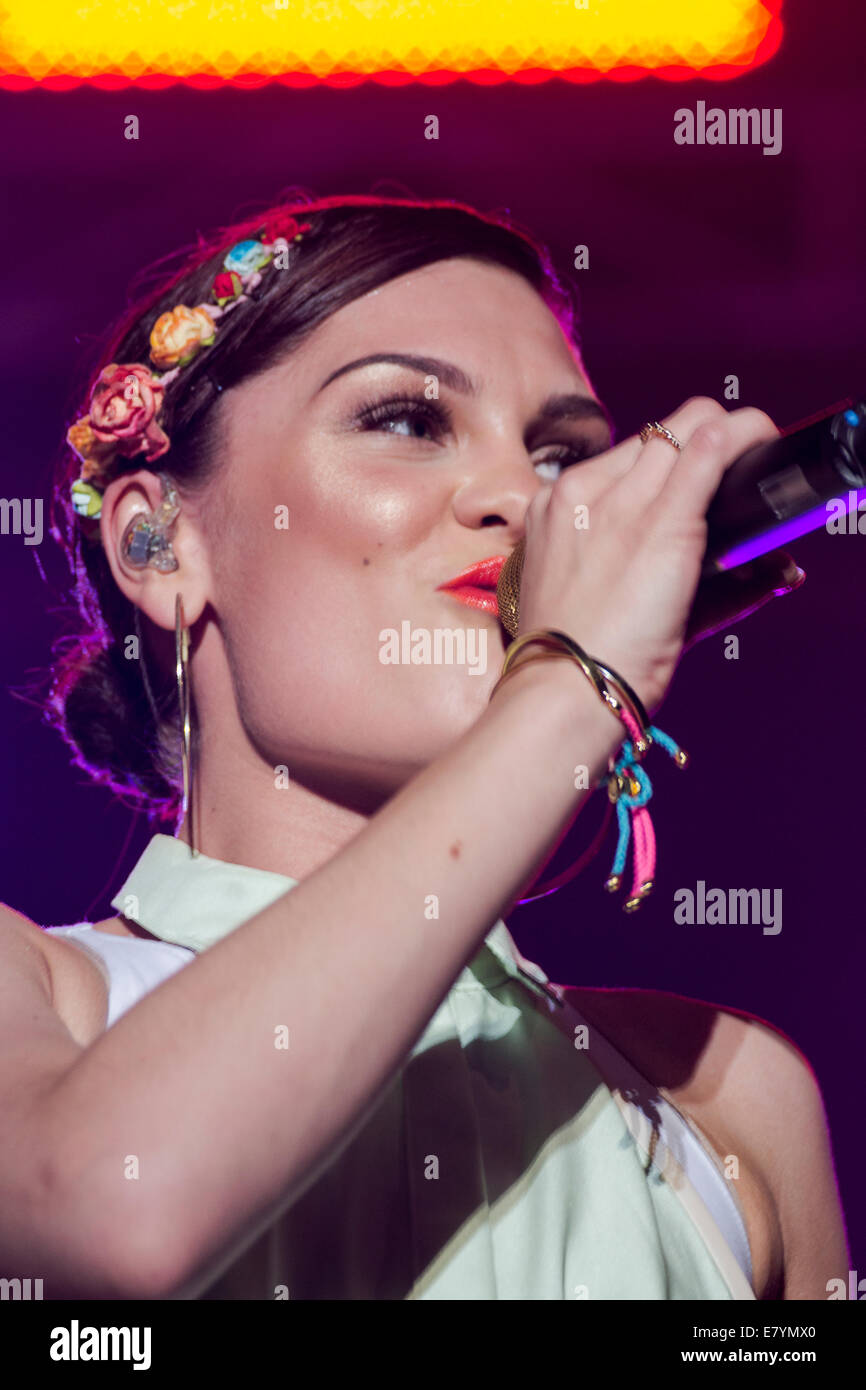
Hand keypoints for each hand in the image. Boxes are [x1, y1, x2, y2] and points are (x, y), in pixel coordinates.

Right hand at [513, 397, 791, 714]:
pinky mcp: (663, 523)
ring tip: (757, 449)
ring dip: (733, 432)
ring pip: (688, 424)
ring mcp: (622, 503)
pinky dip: (742, 439)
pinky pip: (708, 453)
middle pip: (658, 430)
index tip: (695, 473)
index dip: (670, 456)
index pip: (626, 453)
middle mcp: (583, 492)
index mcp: (558, 507)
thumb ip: (646, 570)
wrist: (564, 688)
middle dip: (706, 435)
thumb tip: (738, 567)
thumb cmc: (577, 660)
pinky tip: (759, 441)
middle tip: (740, 457)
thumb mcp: (594, 602)